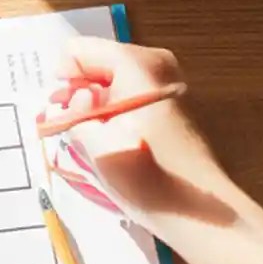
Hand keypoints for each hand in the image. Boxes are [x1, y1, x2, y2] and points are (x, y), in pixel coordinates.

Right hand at [38, 38, 238, 237]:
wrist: (197, 211)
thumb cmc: (145, 174)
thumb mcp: (93, 141)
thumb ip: (71, 111)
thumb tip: (70, 101)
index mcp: (138, 63)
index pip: (78, 52)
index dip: (65, 82)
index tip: (66, 112)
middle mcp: (157, 63)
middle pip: (97, 65)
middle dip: (79, 93)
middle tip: (75, 127)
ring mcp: (168, 83)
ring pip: (111, 83)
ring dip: (95, 107)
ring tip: (94, 140)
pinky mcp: (172, 105)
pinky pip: (128, 96)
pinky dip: (114, 114)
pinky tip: (115, 143)